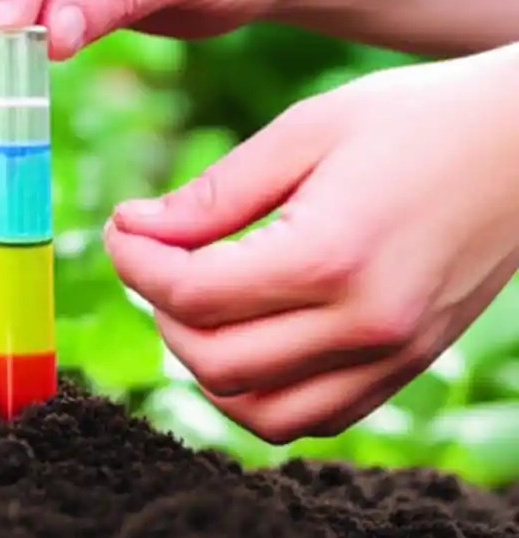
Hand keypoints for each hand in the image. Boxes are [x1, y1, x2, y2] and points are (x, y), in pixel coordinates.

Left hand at [103, 44, 518, 443]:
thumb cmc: (416, 121)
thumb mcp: (305, 131)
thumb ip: (213, 193)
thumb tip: (132, 228)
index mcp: (331, 256)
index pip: (191, 294)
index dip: (133, 263)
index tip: (121, 228)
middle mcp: (363, 323)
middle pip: (212, 363)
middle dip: (160, 311)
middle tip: (153, 260)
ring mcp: (391, 357)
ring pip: (257, 412)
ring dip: (204, 364)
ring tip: (195, 302)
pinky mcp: (405, 368)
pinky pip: (309, 416)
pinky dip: (259, 392)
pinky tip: (246, 334)